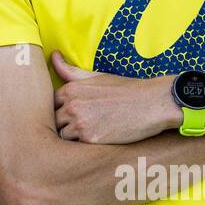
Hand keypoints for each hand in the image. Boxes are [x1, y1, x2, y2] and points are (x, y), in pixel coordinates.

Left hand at [50, 50, 165, 144]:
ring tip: (91, 134)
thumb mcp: (96, 77)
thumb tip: (54, 56)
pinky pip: (76, 148)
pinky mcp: (90, 139)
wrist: (152, 103)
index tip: (75, 115)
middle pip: (55, 122)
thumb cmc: (126, 90)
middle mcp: (71, 105)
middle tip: (84, 127)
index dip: (61, 112)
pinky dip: (83, 147)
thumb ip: (71, 71)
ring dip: (73, 138)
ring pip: (63, 137)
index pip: (51, 105)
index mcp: (70, 89)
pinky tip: (96, 141)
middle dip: (65, 126)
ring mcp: (79, 122)